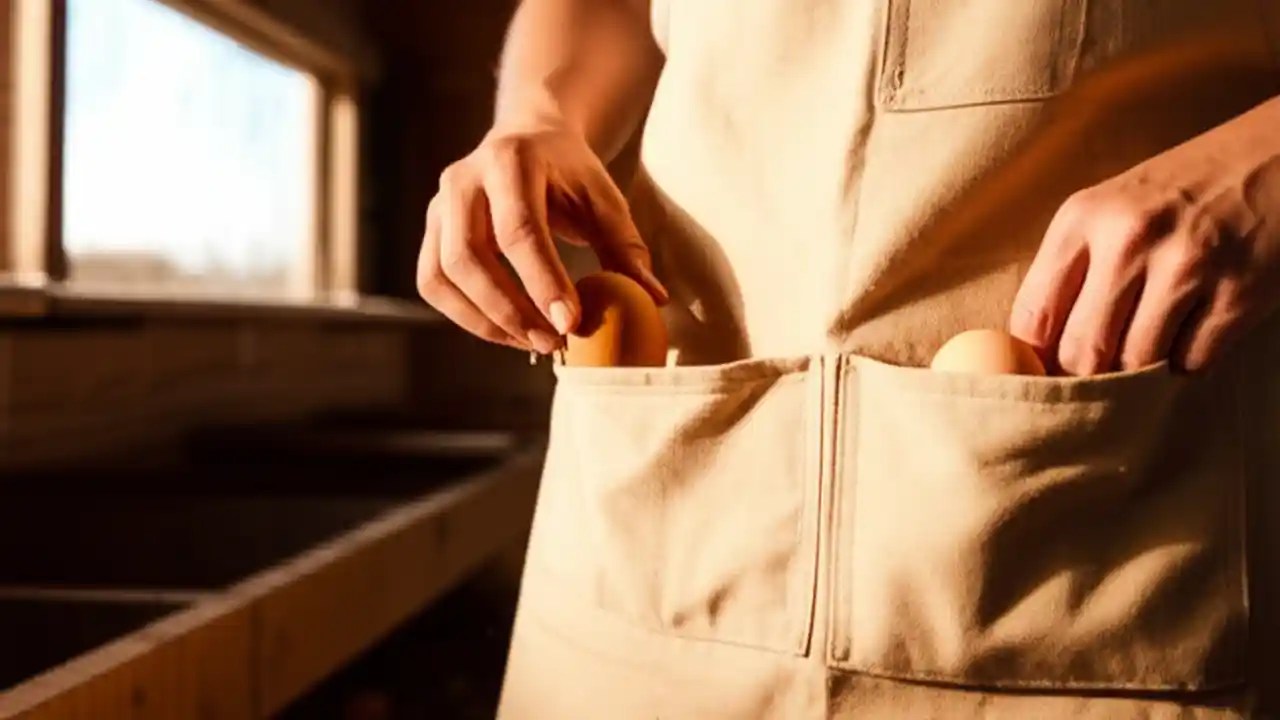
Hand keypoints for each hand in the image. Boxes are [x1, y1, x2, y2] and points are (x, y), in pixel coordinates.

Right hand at [416, 116, 667, 353]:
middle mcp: (463, 179)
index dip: (542, 282)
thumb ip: (626, 246)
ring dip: (486, 320)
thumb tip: (651, 298)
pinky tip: (508, 331)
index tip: (570, 324)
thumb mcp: (604, 197)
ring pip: (442, 275)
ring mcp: (439, 205)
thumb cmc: (570, 172)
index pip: (519, 230)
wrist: (528, 137)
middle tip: (553, 341)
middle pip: (469, 256)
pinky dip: (467, 317)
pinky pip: (434, 284)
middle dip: (510, 309)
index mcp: (511, 160)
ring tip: (533, 342)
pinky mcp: (431, 231)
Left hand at [1010, 97, 1279, 374]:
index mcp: (1082, 218)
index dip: (1037, 357)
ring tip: (1153, 339)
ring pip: (1137, 364)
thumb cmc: (1179, 192)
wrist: (1276, 155)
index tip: (1049, 367)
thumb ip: (1070, 270)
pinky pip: (1192, 363)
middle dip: (1089, 373)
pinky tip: (1193, 330)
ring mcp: (1188, 266)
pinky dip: (1188, 361)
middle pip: (1082, 352)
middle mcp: (1129, 239)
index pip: (1032, 318)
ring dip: (1142, 368)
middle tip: (1103, 367)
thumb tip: (1037, 354)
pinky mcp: (1240, 294)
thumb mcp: (1109, 209)